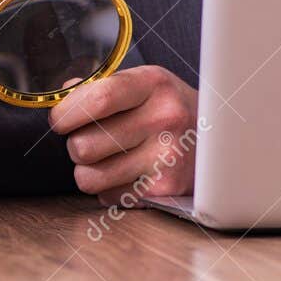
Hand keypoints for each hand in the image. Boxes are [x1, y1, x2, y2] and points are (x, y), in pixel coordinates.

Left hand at [49, 64, 199, 203]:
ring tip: (108, 159)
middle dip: (76, 145)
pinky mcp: (165, 189)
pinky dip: (110, 189)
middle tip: (92, 141)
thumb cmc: (168, 110)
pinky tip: (129, 174)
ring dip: (89, 171)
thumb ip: (99, 87)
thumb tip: (61, 98)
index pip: (97, 99)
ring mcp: (167, 157)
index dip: (66, 114)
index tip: (59, 121)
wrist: (221, 140)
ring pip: (88, 177)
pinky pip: (108, 196)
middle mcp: (164, 118)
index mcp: (153, 84)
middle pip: (83, 145)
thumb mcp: (143, 85)